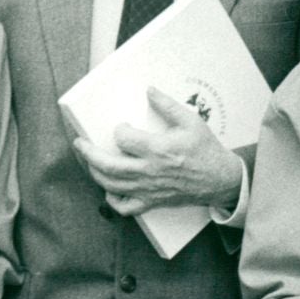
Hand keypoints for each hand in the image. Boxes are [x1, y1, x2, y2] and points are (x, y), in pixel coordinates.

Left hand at [73, 89, 240, 216]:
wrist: (220, 179)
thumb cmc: (205, 150)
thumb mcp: (191, 122)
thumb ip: (168, 105)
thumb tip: (149, 90)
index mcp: (158, 149)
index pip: (125, 139)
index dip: (119, 130)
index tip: (121, 126)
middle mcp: (150, 171)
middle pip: (109, 166)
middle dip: (89, 154)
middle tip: (80, 144)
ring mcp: (149, 189)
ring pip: (112, 185)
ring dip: (95, 173)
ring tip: (88, 161)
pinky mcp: (152, 202)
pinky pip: (126, 207)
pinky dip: (112, 200)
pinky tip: (108, 190)